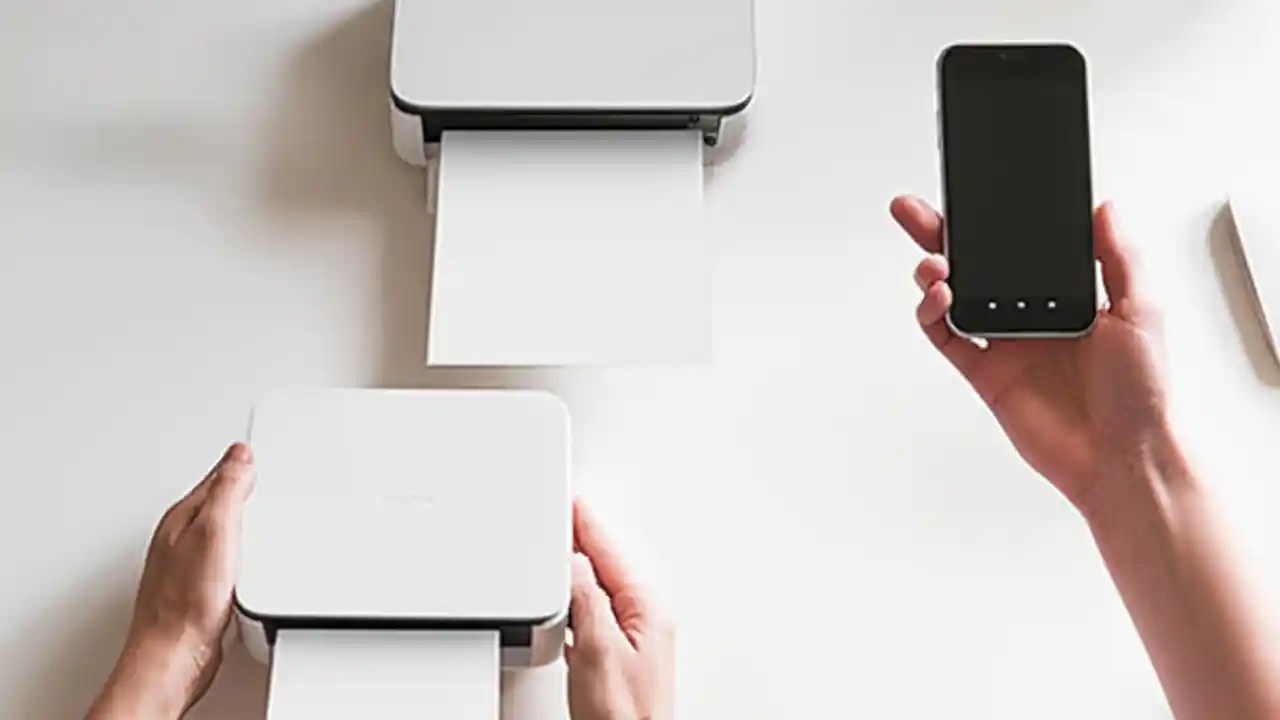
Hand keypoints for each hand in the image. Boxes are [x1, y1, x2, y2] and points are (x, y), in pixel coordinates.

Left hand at [87, 443, 255, 719]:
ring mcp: (189, 563)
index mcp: (183, 517)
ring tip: (255, 506)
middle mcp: (182, 537)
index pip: (216, 476)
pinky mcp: (201, 587)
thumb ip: (227, 490)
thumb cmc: (186, 602)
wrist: (176, 654)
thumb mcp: (215, 532)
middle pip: (217, 500)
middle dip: (239, 487)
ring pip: (220, 529)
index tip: (255, 449)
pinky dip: (238, 549)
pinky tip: (247, 556)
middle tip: (257, 472)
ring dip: (239, 519)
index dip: (240, 461)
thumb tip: (239, 455)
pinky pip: (223, 556)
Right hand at [566, 501, 673, 719]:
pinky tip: (567, 600)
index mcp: (647, 610)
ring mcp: (632, 640)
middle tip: (562, 513)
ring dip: (577, 570)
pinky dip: (576, 601)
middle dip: (583, 539)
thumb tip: (574, 564)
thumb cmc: (623, 717)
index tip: (572, 500)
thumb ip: (586, 601)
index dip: (587, 525)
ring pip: (598, 590)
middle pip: (606, 566)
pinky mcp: (617, 658)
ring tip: (560, 546)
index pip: (610, 553)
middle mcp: (644, 621)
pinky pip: (593, 615)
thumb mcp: (598, 649)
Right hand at [890, 196, 1169, 514]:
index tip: (973, 196)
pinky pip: (945, 338)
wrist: (1121, 455)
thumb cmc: (1141, 393)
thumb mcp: (1141, 311)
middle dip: (939, 234)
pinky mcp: (984, 373)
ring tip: (933, 265)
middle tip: (914, 211)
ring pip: (952, 296)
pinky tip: (939, 299)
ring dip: (933, 273)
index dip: (991, 221)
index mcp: (1064, 294)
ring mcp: (1003, 343)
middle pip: (973, 263)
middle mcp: (1028, 314)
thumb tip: (1105, 208)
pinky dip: (931, 316)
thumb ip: (1119, 258)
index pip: (1018, 247)